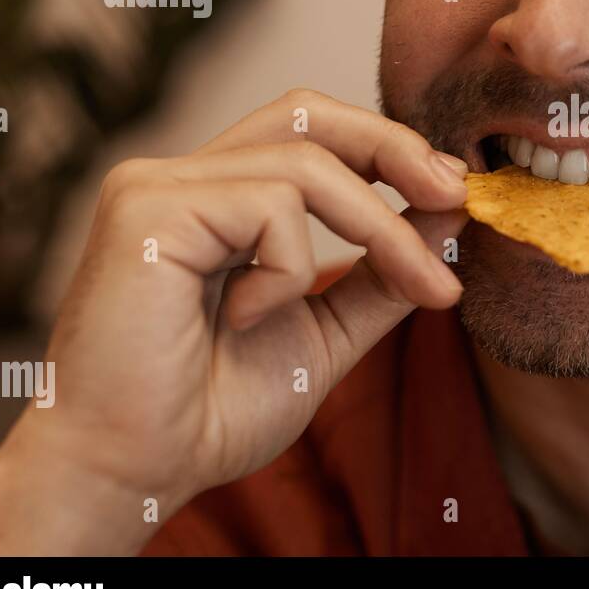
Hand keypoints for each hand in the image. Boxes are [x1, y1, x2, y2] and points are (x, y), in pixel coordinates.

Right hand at [0, 89, 467, 553]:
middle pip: (307, 114)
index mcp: (219, 199)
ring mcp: (158, 187)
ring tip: (416, 286)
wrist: (132, 474)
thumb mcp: (323, 333)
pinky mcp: (145, 209)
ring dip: (381, 228)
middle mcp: (184, 178)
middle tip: (456, 193)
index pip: (313, 134)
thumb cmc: (210, 412)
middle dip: (396, 147)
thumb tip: (446, 215)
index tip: (453, 195)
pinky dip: (288, 269)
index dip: (390, 151)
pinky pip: (267, 207)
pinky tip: (247, 318)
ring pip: (306, 164)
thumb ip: (379, 276)